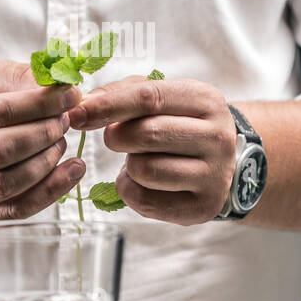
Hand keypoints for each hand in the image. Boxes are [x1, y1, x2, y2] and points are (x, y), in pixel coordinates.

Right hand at [0, 58, 85, 228]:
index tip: (69, 95)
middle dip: (42, 133)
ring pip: (6, 185)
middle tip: (65, 120)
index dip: (37, 104)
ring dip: (46, 163)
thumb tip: (57, 87)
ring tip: (61, 143)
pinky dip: (49, 192)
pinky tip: (70, 172)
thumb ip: (12, 76)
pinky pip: (14, 211)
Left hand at [70, 76, 235, 225]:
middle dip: (117, 137)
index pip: (149, 98)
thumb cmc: (181, 124)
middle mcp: (218, 136)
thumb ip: (122, 94)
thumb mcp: (163, 98)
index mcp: (206, 100)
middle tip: (116, 138)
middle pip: (145, 135)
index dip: (107, 105)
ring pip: (145, 170)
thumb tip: (84, 102)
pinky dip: (131, 190)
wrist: (224, 164)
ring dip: (128, 165)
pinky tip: (141, 181)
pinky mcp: (204, 206)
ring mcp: (214, 174)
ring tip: (139, 159)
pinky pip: (146, 201)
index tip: (77, 113)